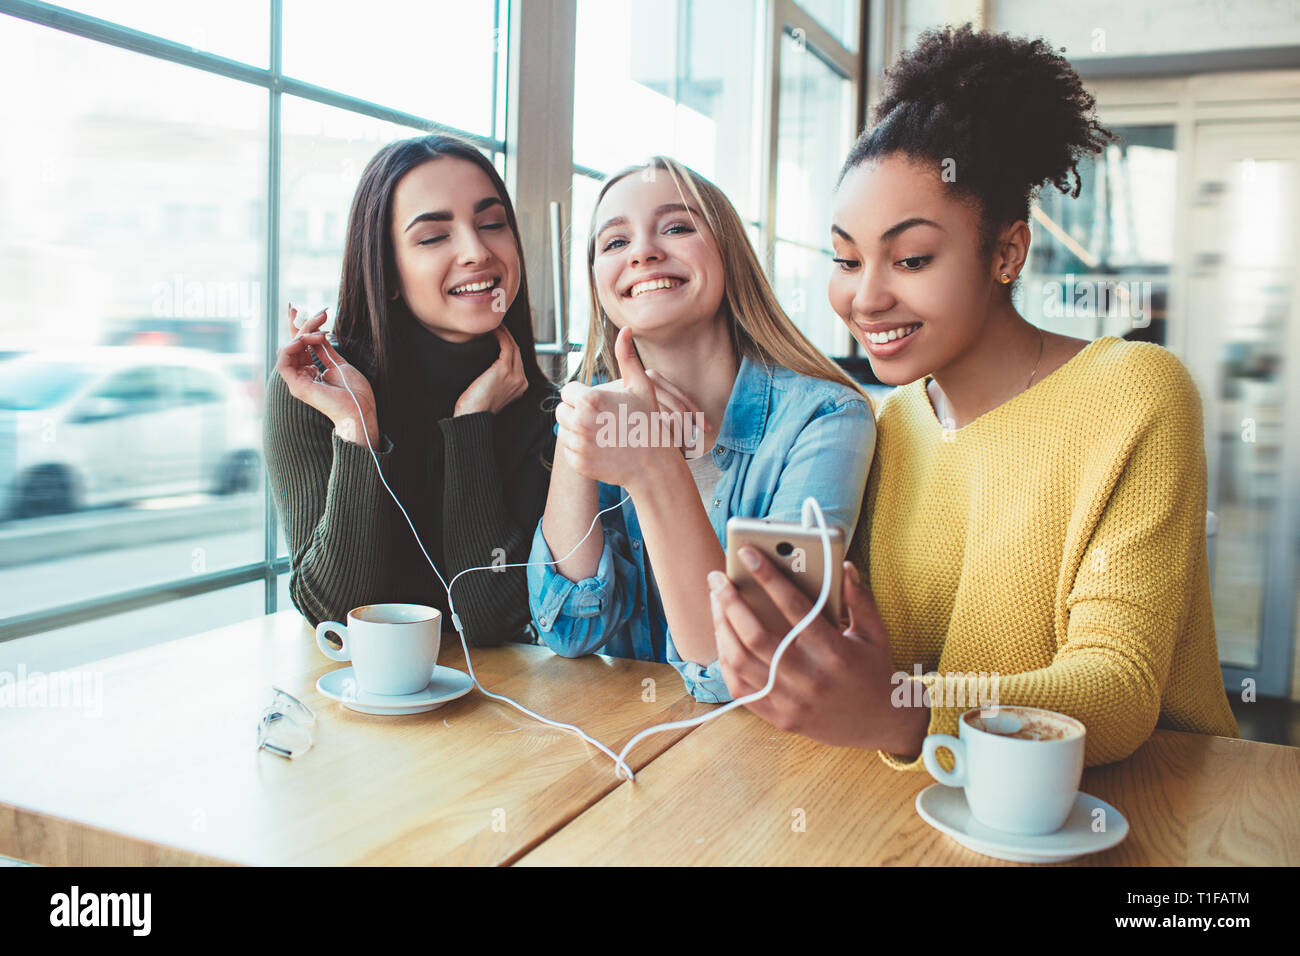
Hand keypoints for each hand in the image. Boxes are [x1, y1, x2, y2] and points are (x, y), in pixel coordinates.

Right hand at [275, 303, 378, 447]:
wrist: (360, 410)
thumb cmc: (354, 392)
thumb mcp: (339, 364)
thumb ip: (324, 350)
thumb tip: (317, 332)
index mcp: (311, 372)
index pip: (299, 346)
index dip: (297, 327)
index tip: (296, 308)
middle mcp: (302, 376)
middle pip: (294, 345)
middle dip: (305, 325)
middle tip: (323, 313)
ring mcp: (298, 381)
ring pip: (288, 350)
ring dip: (302, 335)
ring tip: (320, 331)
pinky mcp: (296, 386)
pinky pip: (283, 363)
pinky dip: (291, 348)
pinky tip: (304, 340)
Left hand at [454, 325, 528, 415]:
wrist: (472, 416)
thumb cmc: (475, 407)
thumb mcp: (491, 393)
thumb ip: (496, 381)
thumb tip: (489, 369)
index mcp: (520, 387)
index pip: (517, 361)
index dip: (509, 347)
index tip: (499, 337)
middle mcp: (521, 381)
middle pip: (518, 352)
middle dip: (508, 338)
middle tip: (497, 327)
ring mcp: (515, 375)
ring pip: (513, 346)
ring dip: (505, 334)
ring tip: (495, 327)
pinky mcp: (505, 369)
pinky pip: (506, 346)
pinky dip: (501, 336)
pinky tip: (493, 331)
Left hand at [555, 327, 708, 488]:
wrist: (653, 464)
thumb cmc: (648, 421)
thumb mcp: (641, 386)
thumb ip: (626, 357)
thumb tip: (625, 329)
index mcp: (590, 400)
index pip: (568, 392)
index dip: (582, 395)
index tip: (598, 402)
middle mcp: (580, 423)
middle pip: (561, 411)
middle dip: (576, 412)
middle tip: (598, 417)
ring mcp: (578, 445)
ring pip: (563, 431)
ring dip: (577, 430)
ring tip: (600, 432)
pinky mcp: (578, 464)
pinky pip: (568, 451)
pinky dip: (580, 449)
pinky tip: (600, 448)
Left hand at [708, 552, 927, 752]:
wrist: (881, 723)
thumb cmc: (875, 669)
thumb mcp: (875, 632)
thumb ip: (859, 597)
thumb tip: (843, 565)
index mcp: (835, 652)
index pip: (793, 606)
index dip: (768, 576)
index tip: (748, 553)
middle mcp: (810, 678)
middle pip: (756, 635)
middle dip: (731, 601)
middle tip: (717, 578)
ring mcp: (792, 701)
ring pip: (741, 661)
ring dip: (722, 628)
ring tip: (716, 603)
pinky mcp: (781, 718)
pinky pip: (741, 689)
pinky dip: (727, 661)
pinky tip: (723, 637)